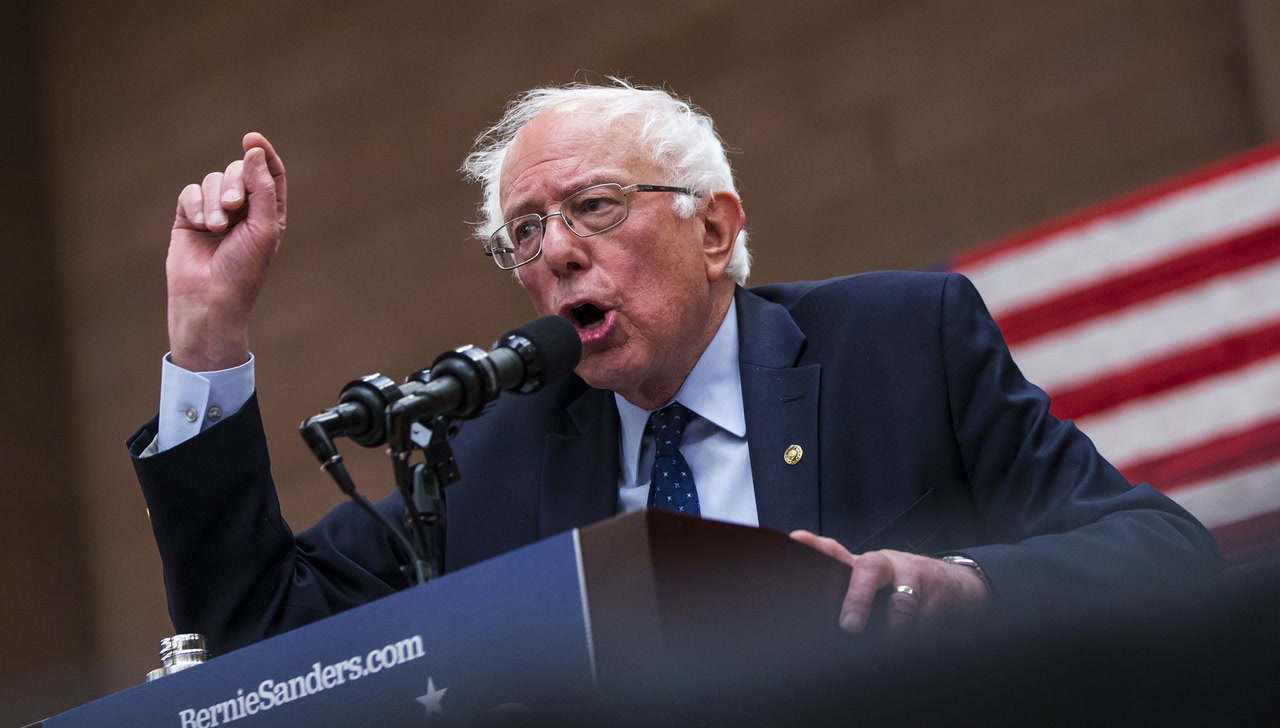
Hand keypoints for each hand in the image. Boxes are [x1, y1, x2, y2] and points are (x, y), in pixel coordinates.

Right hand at [167, 132, 286, 370]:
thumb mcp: (264, 228)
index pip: (270, 172)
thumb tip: (253, 151)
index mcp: (268, 212)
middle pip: (239, 171)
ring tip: (215, 227)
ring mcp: (214, 212)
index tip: (251, 138)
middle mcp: (242, 209)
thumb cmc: (244, 270)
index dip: (262, 153)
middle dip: (235, 183)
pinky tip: (200, 225)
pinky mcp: (188, 217)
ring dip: (214, 199)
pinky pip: (190, 192)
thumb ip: (262, 188)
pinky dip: (196, 204)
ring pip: (212, 180)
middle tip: (234, 206)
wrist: (209, 298)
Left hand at [790, 530, 989, 632]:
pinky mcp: (938, 599)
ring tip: (886, 646)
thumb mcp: (875, 587)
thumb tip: (825, 626)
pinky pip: (924, 623)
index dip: (816, 545)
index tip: (796, 539)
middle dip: (858, 599)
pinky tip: (913, 643)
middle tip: (849, 627)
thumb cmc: (904, 588)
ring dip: (894, 629)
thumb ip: (850, 598)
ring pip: (902, 605)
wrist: (957, 587)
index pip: (836, 550)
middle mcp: (887, 567)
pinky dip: (916, 638)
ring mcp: (914, 579)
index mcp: (865, 566)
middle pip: (869, 570)